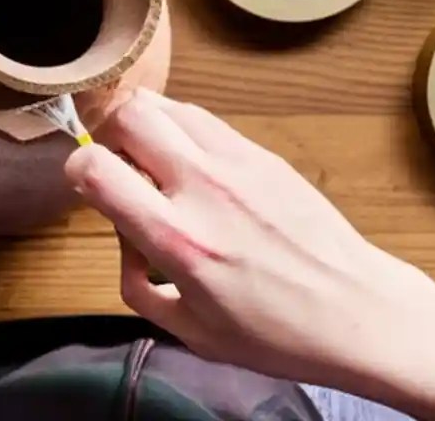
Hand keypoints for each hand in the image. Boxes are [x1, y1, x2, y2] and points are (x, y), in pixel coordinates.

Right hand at [67, 89, 434, 420]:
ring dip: (144, 123)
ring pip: (165, 103)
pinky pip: (203, 118)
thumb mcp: (190, 332)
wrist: (359, 311)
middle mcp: (204, 190)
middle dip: (107, 131)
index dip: (75, 170)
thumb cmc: (279, 333)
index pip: (96, 169)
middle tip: (115, 160)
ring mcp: (237, 164)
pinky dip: (181, 129)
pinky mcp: (263, 154)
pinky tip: (190, 164)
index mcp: (179, 241)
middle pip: (128, 113)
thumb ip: (137, 288)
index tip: (85, 185)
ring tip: (151, 159)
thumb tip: (122, 249)